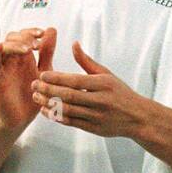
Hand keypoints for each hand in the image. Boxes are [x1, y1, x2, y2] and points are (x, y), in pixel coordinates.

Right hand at [0, 27, 55, 128]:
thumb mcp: (44, 71)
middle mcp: (13, 59)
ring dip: (15, 44)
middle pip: (13, 37)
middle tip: (37, 44)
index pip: (24, 35)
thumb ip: (47, 53)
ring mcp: (5, 68)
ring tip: (28, 49)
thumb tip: (52, 29)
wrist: (21, 118)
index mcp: (25, 57)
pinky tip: (0, 47)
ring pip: (4, 47)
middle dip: (25, 36)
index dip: (32, 31)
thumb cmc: (32, 95)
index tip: (43, 34)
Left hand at [31, 41, 150, 138]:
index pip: (76, 81)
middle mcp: (100, 101)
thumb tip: (73, 44)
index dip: (57, 78)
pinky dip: (57, 117)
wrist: (137, 117)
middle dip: (49, 90)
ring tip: (36, 98)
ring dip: (49, 104)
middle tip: (34, 85)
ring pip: (68, 110)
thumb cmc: (120, 92)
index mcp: (104, 84)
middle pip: (69, 96)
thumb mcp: (107, 74)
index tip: (42, 75)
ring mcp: (97, 116)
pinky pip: (71, 122)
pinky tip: (46, 111)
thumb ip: (87, 61)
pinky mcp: (93, 128)